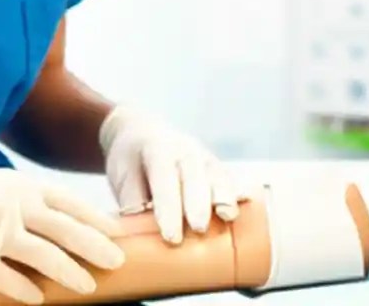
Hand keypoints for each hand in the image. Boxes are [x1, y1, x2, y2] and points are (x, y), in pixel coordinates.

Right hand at [0, 165, 124, 304]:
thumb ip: (26, 201)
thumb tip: (62, 221)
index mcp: (20, 186)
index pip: (70, 204)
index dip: (97, 222)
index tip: (118, 236)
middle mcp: (12, 206)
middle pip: (67, 231)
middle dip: (97, 249)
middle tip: (119, 263)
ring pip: (46, 258)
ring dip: (71, 274)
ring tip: (89, 287)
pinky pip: (10, 281)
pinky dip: (28, 291)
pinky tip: (40, 299)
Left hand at [98, 106, 245, 243]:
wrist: (141, 132)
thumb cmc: (129, 160)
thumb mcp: (122, 177)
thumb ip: (132, 203)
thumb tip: (141, 236)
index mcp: (157, 150)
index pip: (164, 181)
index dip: (168, 209)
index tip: (171, 237)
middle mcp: (184, 150)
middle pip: (194, 177)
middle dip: (198, 204)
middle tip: (198, 229)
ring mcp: (204, 156)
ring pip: (216, 175)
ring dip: (223, 196)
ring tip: (228, 216)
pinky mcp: (215, 167)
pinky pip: (228, 179)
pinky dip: (236, 192)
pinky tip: (246, 203)